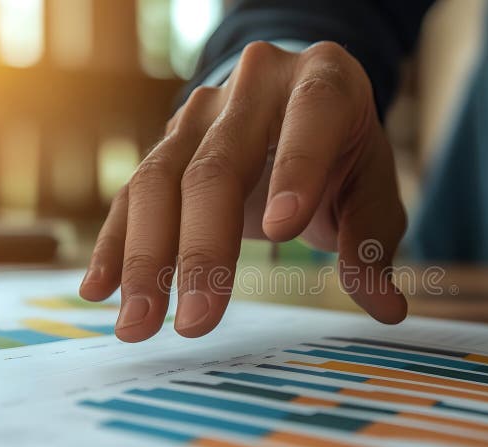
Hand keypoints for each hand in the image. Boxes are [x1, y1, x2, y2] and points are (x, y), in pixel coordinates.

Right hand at [80, 41, 406, 341]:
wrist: (295, 102)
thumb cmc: (343, 148)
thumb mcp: (373, 184)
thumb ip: (373, 240)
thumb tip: (387, 308)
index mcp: (322, 82)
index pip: (310, 119)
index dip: (296, 169)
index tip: (283, 229)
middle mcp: (254, 87)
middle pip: (217, 165)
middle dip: (204, 248)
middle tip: (197, 322)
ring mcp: (200, 114)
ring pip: (160, 181)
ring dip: (146, 259)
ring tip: (139, 325)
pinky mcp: (168, 144)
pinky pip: (133, 194)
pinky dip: (116, 245)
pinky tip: (100, 291)